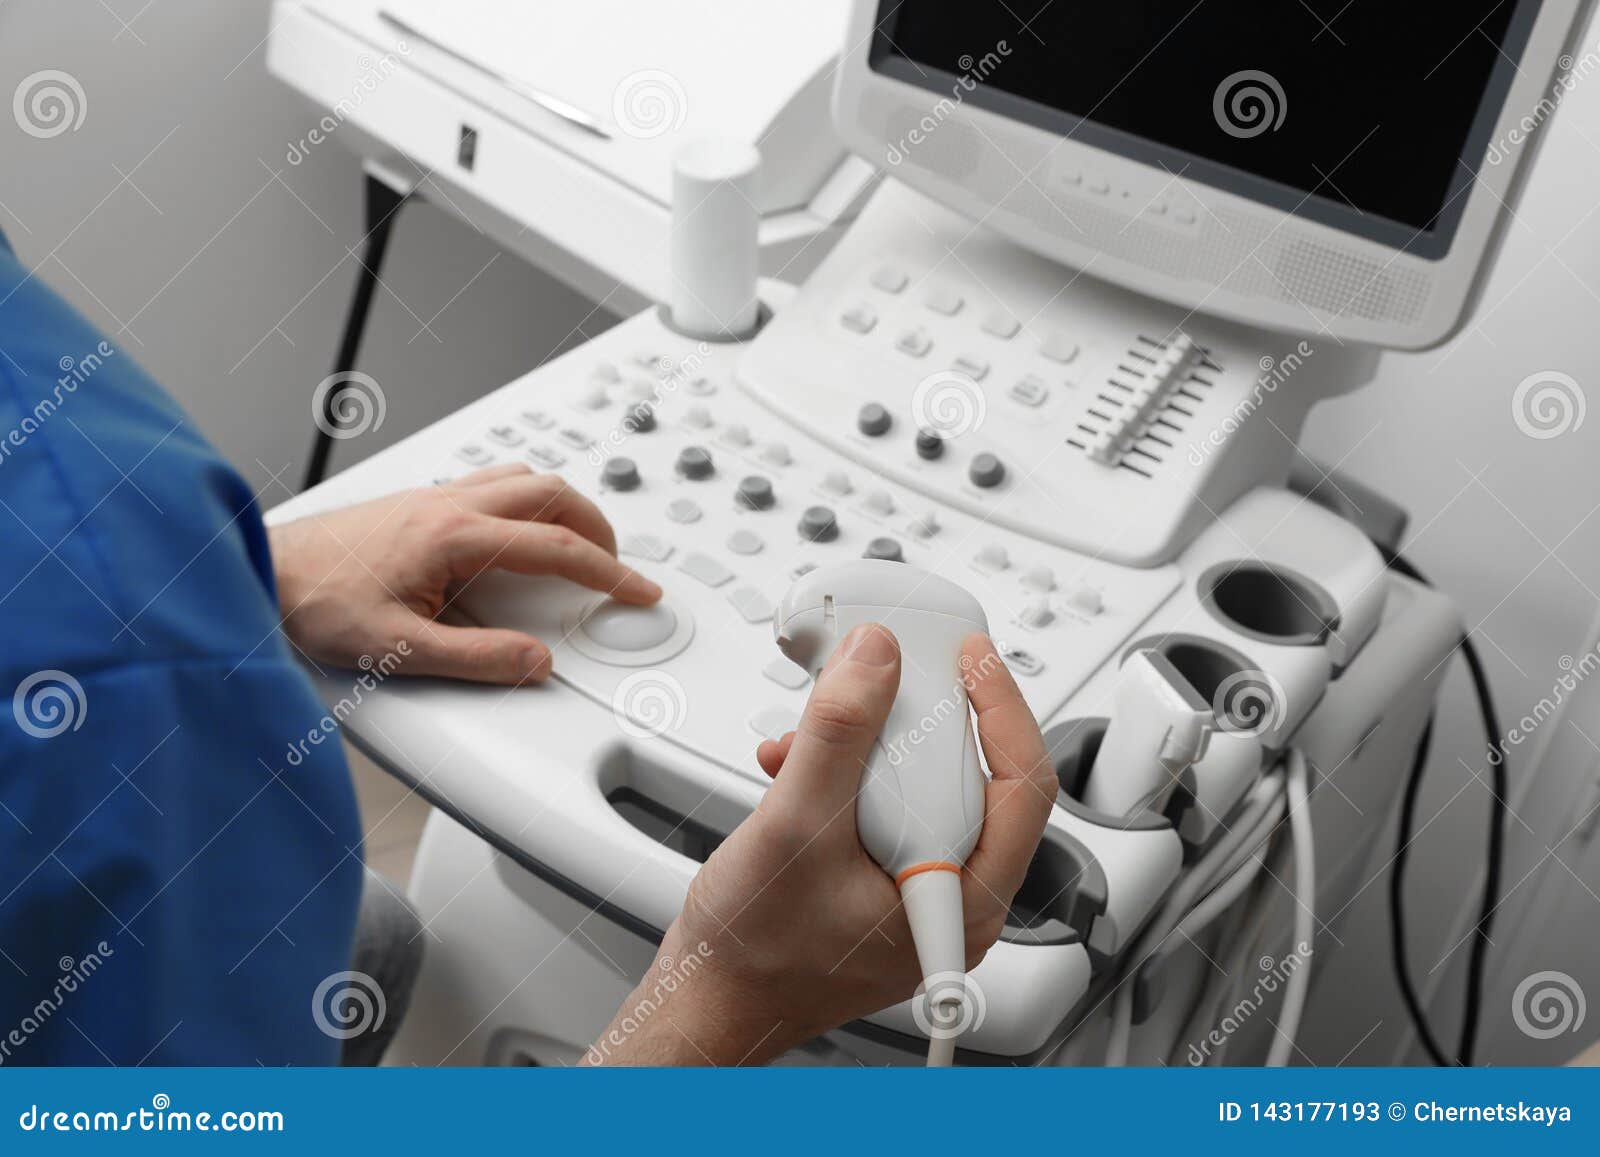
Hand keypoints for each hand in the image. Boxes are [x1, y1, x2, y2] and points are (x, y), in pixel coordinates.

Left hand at [269, 464, 660, 682]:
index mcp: (454, 536)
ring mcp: (435, 497)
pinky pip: (495, 482)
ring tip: (581, 544)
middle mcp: (449, 505)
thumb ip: (475, 658)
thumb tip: (533, 661)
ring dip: (566, 507)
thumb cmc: (314, 600)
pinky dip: (530, 500)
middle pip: (553, 494)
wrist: (262, 570)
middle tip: (616, 567)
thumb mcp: (396, 648)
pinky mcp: (421, 501)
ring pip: (526, 478)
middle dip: (598, 530)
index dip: (608, 572)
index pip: (556, 548)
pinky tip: (521, 529)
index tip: (637, 589)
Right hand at [584, 624, 1056, 1064]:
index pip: (1024, 786)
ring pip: (919, 786)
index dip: (1003, 708)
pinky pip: (883, 805)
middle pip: (969, 775)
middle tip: (880, 676)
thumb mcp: (795, 826)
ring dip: (864, 748)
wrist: (709, 997)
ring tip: (810, 741)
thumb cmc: (754, 954)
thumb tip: (875, 659)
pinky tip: (795, 768)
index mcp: (962, 901)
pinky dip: (842, 776)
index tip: (970, 657)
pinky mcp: (883, 879)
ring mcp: (918, 890)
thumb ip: (839, 735)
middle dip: (914, 721)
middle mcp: (953, 898)